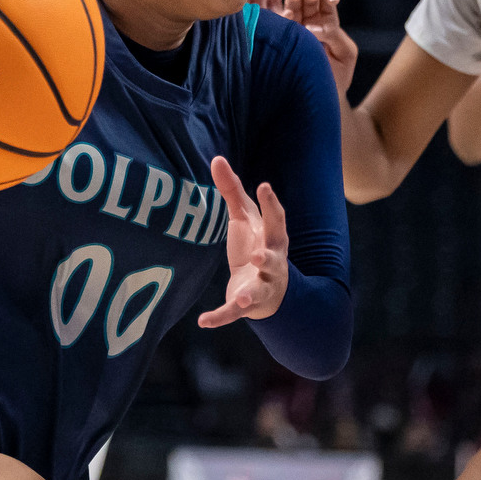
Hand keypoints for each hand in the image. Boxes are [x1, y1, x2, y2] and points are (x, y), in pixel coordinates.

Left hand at [197, 156, 288, 327]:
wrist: (268, 291)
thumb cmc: (256, 245)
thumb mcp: (245, 218)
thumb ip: (232, 190)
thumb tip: (217, 158)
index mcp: (273, 238)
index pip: (276, 220)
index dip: (271, 204)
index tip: (265, 187)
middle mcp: (272, 263)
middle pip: (275, 259)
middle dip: (269, 258)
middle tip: (259, 255)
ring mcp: (262, 286)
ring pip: (260, 291)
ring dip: (252, 293)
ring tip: (243, 295)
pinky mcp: (247, 304)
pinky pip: (234, 313)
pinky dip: (219, 318)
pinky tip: (204, 321)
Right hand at [281, 0, 357, 95]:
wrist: (321, 98)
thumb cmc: (337, 76)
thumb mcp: (346, 52)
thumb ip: (335, 35)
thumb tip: (312, 26)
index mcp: (326, 19)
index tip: (333, 0)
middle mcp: (307, 20)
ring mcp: (290, 29)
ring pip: (289, 6)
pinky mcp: (277, 39)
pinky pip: (275, 23)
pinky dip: (278, 15)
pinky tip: (284, 13)